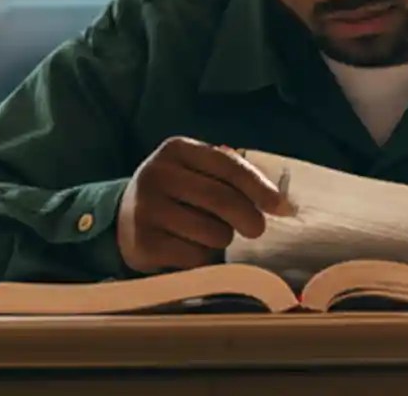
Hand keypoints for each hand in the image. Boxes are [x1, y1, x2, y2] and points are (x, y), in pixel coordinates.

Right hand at [117, 137, 287, 273]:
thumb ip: (232, 178)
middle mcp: (157, 174)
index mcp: (176, 149)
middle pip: (221, 199)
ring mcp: (147, 209)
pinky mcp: (144, 243)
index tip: (281, 207)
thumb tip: (284, 205)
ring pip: (212, 232)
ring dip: (222, 239)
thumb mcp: (195, 171)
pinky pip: (195, 256)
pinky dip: (203, 258)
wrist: (123, 218)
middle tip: (256, 229)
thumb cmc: (175, 193)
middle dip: (249, 218)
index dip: (258, 187)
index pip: (227, 165)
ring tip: (209, 233)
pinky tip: (190, 247)